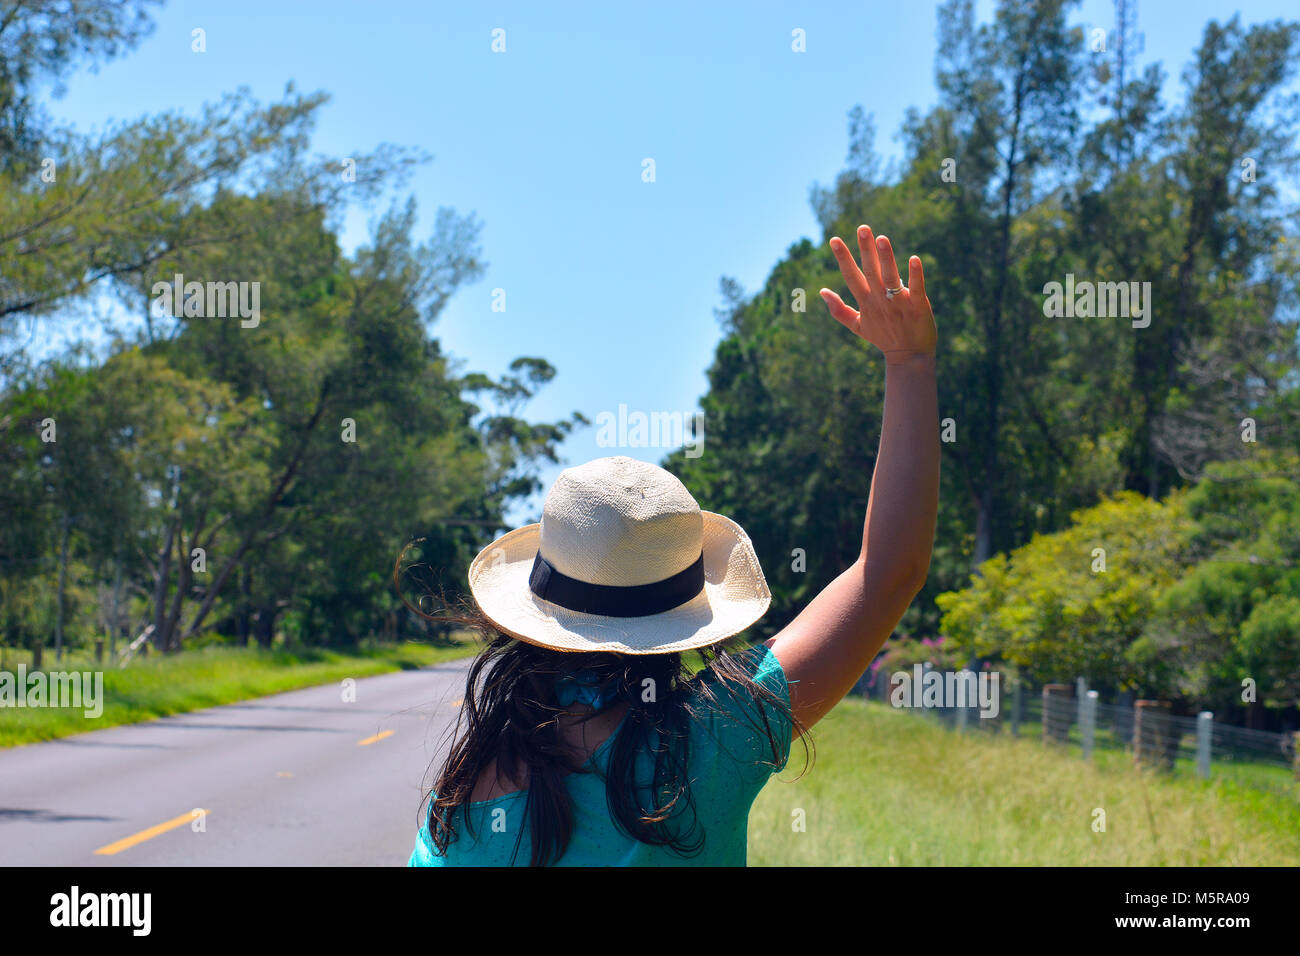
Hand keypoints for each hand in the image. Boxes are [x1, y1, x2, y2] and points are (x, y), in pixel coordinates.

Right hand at [819, 225, 936, 361]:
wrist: (909, 356)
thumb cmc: (883, 338)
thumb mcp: (857, 326)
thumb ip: (838, 309)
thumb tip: (822, 291)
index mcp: (866, 302)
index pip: (851, 276)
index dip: (843, 257)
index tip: (835, 239)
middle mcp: (880, 301)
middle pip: (870, 271)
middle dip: (866, 250)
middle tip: (863, 228)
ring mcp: (899, 303)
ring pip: (890, 277)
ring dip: (886, 258)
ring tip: (882, 238)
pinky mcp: (918, 306)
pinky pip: (916, 288)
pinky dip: (915, 274)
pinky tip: (914, 259)